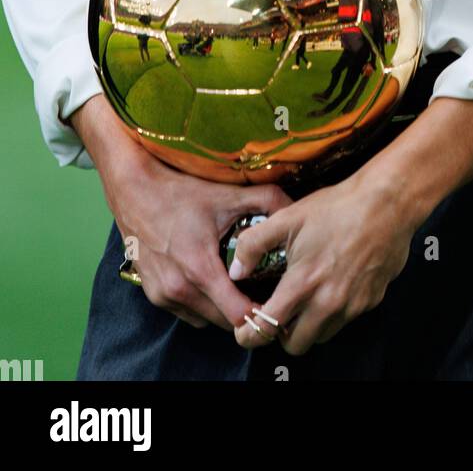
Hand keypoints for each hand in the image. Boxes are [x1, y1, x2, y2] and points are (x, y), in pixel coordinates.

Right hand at [69, 95, 288, 331]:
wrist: (135, 190)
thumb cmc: (181, 192)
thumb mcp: (228, 195)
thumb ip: (268, 201)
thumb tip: (297, 211)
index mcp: (200, 269)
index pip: (238, 314)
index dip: (261, 310)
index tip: (274, 299)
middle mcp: (180, 289)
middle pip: (224, 321)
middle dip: (245, 310)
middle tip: (261, 290)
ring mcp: (164, 294)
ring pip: (206, 319)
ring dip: (222, 308)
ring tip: (236, 283)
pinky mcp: (153, 294)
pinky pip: (187, 312)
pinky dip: (202, 303)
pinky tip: (210, 279)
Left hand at [229, 169, 414, 355]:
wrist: (387, 201)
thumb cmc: (338, 207)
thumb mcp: (288, 217)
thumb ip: (254, 244)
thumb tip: (236, 270)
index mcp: (303, 284)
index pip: (266, 329)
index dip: (249, 334)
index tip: (245, 329)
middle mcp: (328, 303)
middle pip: (295, 346)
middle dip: (281, 334)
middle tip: (280, 311)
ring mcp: (352, 305)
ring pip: (321, 336)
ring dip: (308, 325)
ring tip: (306, 297)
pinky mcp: (370, 301)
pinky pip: (345, 319)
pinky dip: (333, 312)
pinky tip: (332, 284)